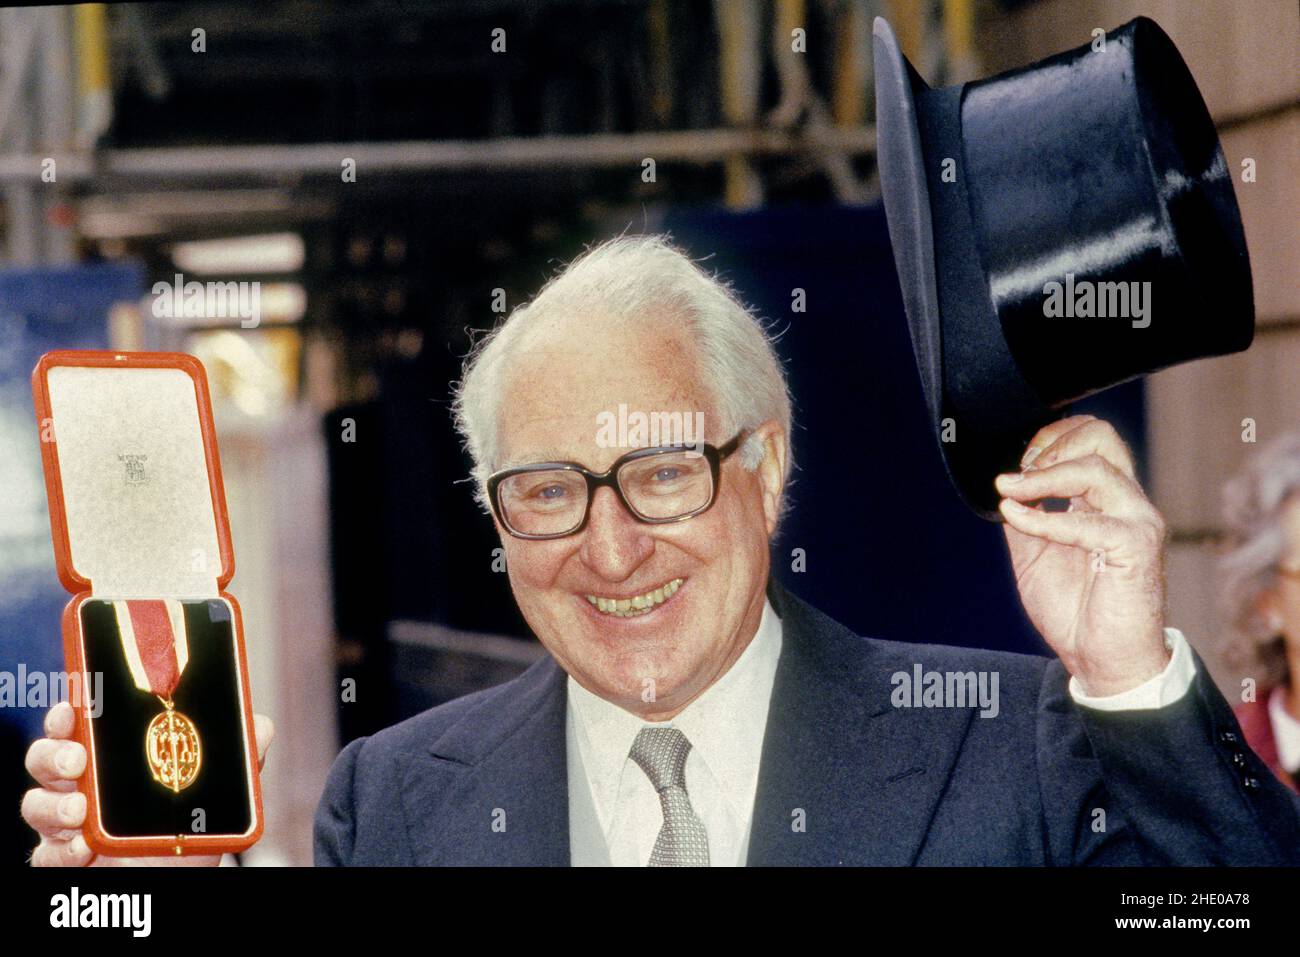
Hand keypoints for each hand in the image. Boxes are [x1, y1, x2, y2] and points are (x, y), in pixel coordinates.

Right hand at [23, 700, 273, 865]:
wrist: (181, 876)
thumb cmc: (190, 824)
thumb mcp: (222, 785)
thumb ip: (241, 752)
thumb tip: (260, 725)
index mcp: (115, 752)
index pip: (79, 720)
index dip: (69, 711)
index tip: (75, 707)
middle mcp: (84, 781)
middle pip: (46, 755)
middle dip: (54, 752)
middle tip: (78, 759)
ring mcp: (69, 820)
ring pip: (36, 803)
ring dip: (54, 805)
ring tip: (81, 812)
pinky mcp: (63, 857)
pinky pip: (43, 852)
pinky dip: (59, 850)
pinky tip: (83, 849)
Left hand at [994, 415, 1168, 696]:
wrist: (1103, 660)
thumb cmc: (1076, 611)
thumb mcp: (1034, 554)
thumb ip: (1025, 517)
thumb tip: (1006, 487)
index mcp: (1105, 501)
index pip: (1093, 439)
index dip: (1051, 438)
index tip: (1017, 460)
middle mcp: (1126, 504)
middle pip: (1102, 437)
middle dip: (1052, 444)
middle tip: (1018, 472)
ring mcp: (1137, 522)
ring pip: (1097, 469)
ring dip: (1044, 476)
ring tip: (1010, 491)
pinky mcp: (1136, 548)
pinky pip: (1087, 521)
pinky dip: (1044, 517)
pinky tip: (1018, 519)